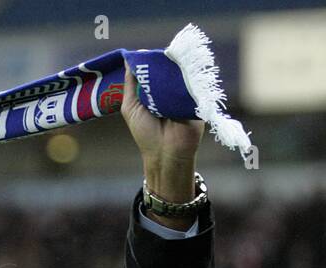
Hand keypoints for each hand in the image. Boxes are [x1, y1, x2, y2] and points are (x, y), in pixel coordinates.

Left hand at [119, 63, 204, 208]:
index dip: (150, 61)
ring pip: (180, 74)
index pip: (154, 69)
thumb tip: (128, 60)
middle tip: (156, 57)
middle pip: (168, 68)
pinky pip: (193, 84)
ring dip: (174, 70)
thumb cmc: (146, 134)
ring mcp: (184, 94)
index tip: (144, 55)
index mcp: (155, 91)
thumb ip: (130, 84)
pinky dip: (187, 79)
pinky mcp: (197, 99)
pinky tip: (180, 75)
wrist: (165, 154)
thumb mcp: (131, 107)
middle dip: (162, 63)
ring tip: (166, 66)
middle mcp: (170, 90)